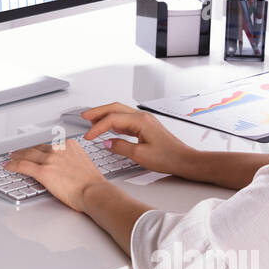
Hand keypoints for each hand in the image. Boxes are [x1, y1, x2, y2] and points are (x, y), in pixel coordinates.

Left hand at [5, 139, 106, 211]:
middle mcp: (58, 149)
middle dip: (25, 149)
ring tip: (11, 157)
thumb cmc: (91, 183)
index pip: (48, 143)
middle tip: (17, 151)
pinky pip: (23, 166)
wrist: (94, 191)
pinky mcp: (43, 172)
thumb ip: (70, 159)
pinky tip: (8, 166)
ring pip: (27, 155)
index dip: (37, 146)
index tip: (33, 147)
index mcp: (69, 145)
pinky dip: (13, 165)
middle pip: (36, 147)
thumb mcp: (82, 162)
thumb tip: (62, 165)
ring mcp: (50, 160)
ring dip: (16, 156)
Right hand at [81, 102, 199, 178]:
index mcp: (140, 121)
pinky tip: (109, 127)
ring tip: (92, 120)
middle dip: (98, 111)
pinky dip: (114, 121)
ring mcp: (144, 121)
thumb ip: (121, 147)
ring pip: (120, 112)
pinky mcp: (145, 127)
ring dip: (105, 115)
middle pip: (115, 108)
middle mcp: (142, 117)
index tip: (89, 135)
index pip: (112, 119)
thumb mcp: (140, 155)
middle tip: (84, 116)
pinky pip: (126, 119)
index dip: (98, 127)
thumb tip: (108, 142)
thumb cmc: (168, 157)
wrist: (184, 160)